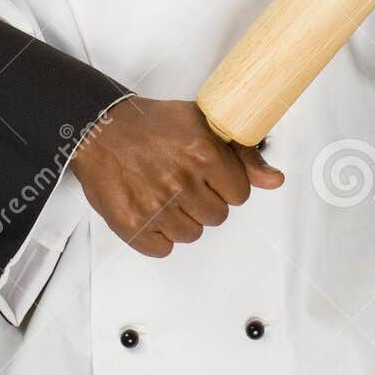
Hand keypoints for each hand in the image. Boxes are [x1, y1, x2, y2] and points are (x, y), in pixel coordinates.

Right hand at [68, 97, 283, 258]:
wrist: (99, 131)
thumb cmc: (149, 125)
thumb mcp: (201, 124)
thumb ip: (242, 155)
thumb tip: (275, 180)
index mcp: (203, 153)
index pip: (240, 194)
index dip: (225, 185)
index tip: (208, 175)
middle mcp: (182, 182)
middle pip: (218, 216)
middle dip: (205, 201)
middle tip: (183, 181)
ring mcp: (156, 207)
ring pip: (192, 234)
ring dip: (182, 218)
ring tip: (164, 192)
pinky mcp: (133, 226)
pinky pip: (163, 249)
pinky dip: (158, 235)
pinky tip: (150, 209)